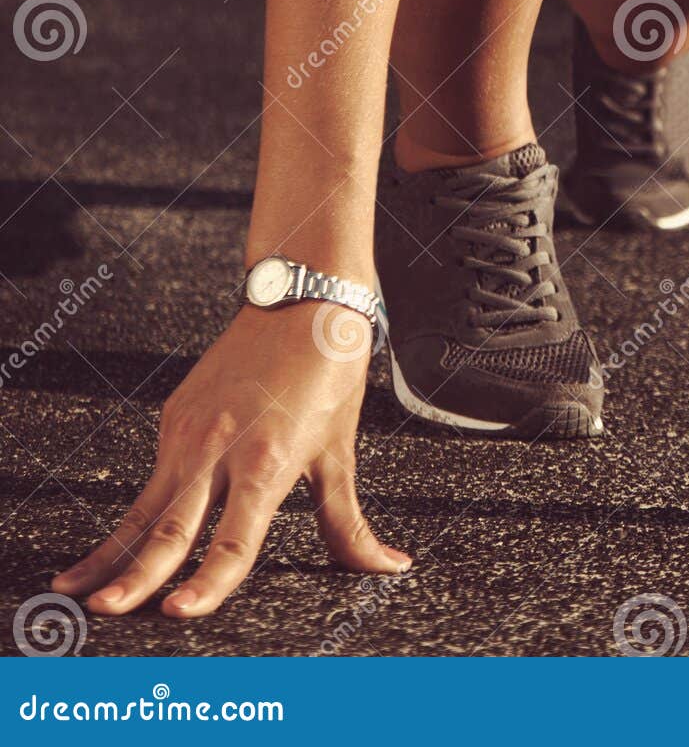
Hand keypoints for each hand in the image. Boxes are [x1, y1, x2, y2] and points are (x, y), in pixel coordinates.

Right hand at [52, 305, 409, 617]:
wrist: (304, 301)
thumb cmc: (329, 371)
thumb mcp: (341, 452)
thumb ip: (348, 524)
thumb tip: (387, 566)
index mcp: (268, 460)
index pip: (233, 540)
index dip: (207, 583)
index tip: (179, 612)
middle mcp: (222, 447)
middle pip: (172, 527)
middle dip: (135, 576)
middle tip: (105, 611)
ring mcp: (191, 430)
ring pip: (145, 505)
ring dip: (109, 552)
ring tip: (76, 589)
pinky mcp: (174, 416)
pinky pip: (151, 478)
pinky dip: (127, 516)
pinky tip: (105, 547)